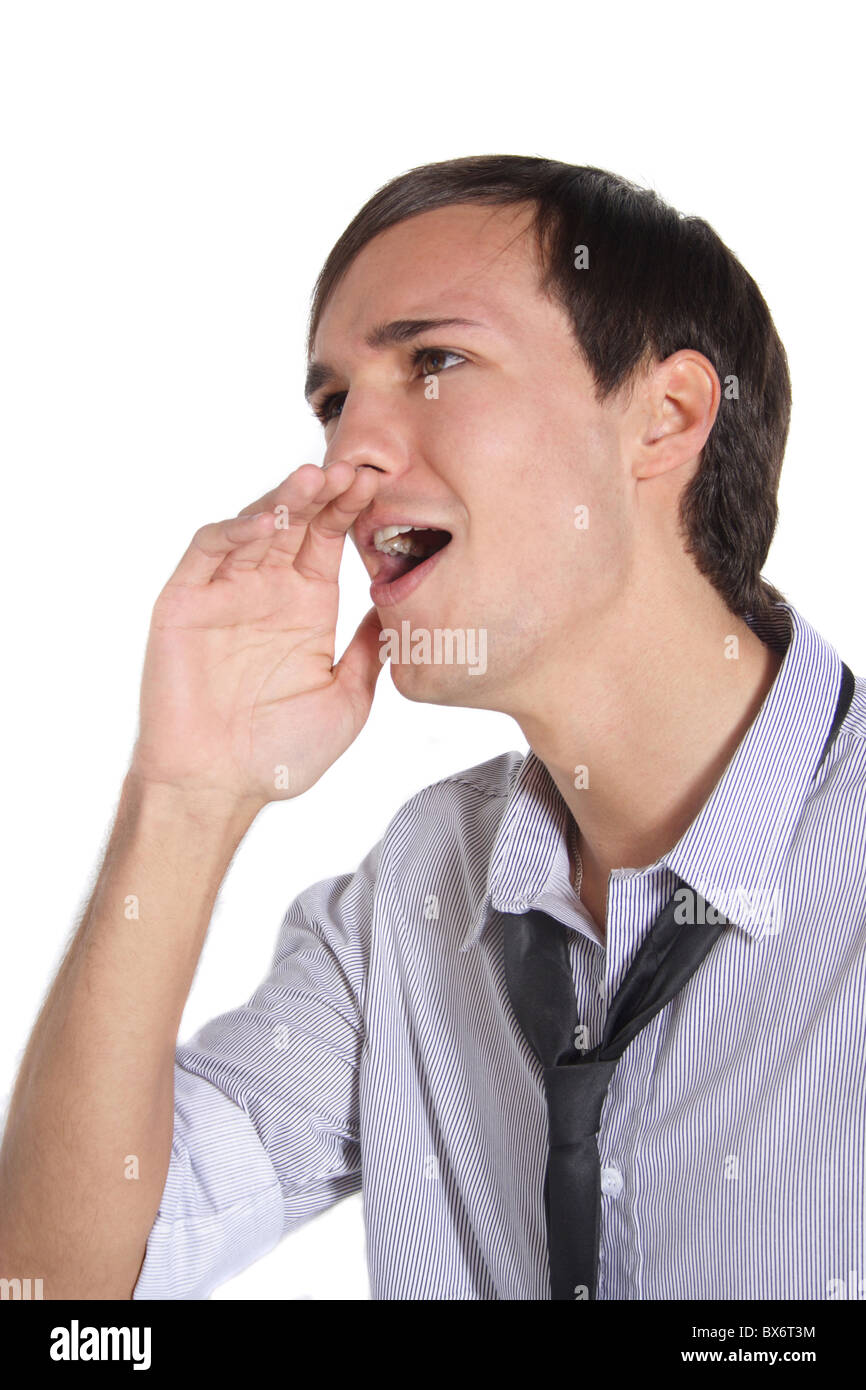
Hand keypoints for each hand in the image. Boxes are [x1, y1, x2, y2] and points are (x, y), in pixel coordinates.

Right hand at [129, 461, 383, 806]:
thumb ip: (369, 651)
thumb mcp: (347, 699)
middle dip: (323, 493)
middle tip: (353, 470)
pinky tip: (264, 521)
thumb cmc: (280, 753)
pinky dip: (234, 530)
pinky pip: (207, 551)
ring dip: (283, 500)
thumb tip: (397, 606)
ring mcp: (224, 591)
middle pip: (295, 523)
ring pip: (253, 526)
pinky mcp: (185, 601)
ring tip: (314, 479)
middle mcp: (266, 589)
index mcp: (305, 605)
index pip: (328, 540)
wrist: (218, 787)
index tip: (380, 486)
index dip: (350, 510)